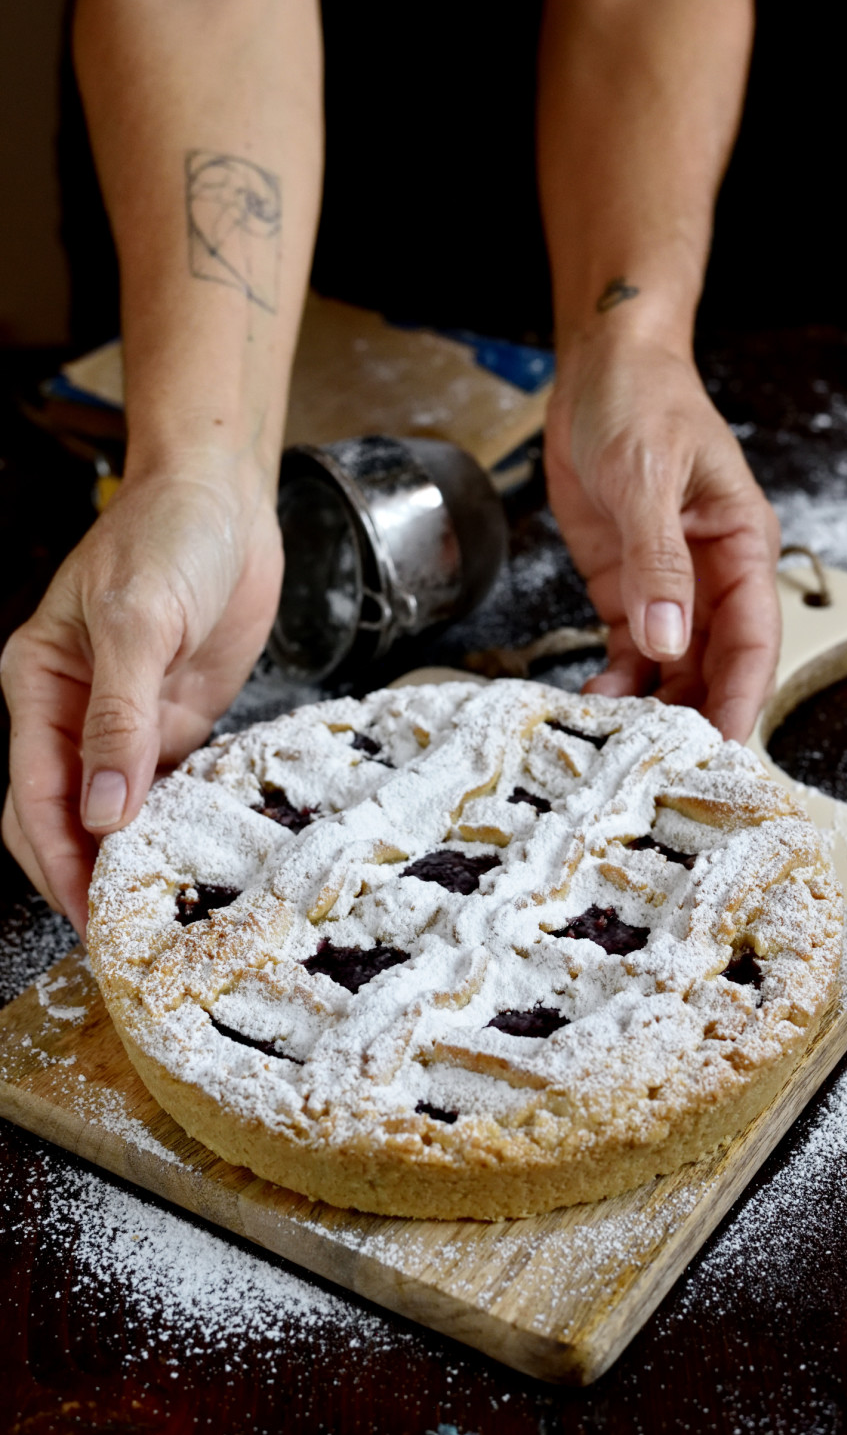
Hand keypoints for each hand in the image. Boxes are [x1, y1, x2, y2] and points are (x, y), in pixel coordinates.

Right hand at [1, 464, 282, 936]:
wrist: (225, 500)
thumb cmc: (169, 536)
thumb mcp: (141, 621)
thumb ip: (120, 717)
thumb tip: (102, 811)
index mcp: (37, 682)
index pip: (33, 791)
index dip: (57, 857)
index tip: (88, 913)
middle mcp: (73, 709)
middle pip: (60, 814)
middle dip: (81, 873)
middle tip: (123, 935)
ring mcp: (127, 719)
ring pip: (111, 810)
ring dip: (128, 858)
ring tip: (160, 916)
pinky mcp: (176, 719)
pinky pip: (166, 787)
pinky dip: (175, 824)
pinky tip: (196, 860)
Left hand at [545, 328, 780, 741]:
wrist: (600, 369)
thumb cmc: (642, 402)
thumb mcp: (648, 477)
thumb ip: (658, 563)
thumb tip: (670, 641)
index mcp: (741, 546)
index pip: (754, 640)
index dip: (742, 698)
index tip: (723, 751)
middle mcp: (711, 576)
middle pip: (715, 666)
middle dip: (697, 717)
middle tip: (667, 772)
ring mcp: (666, 586)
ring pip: (672, 668)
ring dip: (653, 707)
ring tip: (622, 749)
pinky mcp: (624, 587)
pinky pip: (627, 650)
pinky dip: (614, 681)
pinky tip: (591, 705)